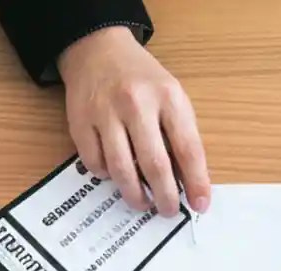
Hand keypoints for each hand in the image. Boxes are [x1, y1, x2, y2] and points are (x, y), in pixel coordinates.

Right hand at [58, 27, 209, 217]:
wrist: (98, 49)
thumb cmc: (142, 80)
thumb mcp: (171, 97)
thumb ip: (181, 135)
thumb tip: (188, 183)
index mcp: (168, 97)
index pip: (188, 148)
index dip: (196, 182)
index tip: (200, 204)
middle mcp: (136, 103)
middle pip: (155, 165)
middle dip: (165, 197)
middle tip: (168, 211)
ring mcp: (105, 113)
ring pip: (122, 170)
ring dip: (135, 195)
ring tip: (143, 202)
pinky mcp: (80, 122)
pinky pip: (95, 163)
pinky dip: (106, 176)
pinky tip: (115, 174)